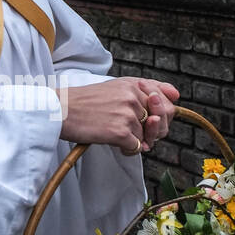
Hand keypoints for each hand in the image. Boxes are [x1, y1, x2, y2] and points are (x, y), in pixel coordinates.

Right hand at [59, 77, 178, 154]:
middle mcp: (133, 97)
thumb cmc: (83, 101)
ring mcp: (128, 114)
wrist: (58, 110)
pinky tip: (113, 143)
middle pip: (162, 122)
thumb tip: (176, 95)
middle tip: (133, 130)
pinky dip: (127, 150)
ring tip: (115, 133)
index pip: (166, 102)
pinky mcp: (121, 132)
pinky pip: (136, 148)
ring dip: (135, 141)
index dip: (161, 115)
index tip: (148, 118)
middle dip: (153, 131)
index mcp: (133, 84)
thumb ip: (146, 89)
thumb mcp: (115, 87)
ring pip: (147, 137)